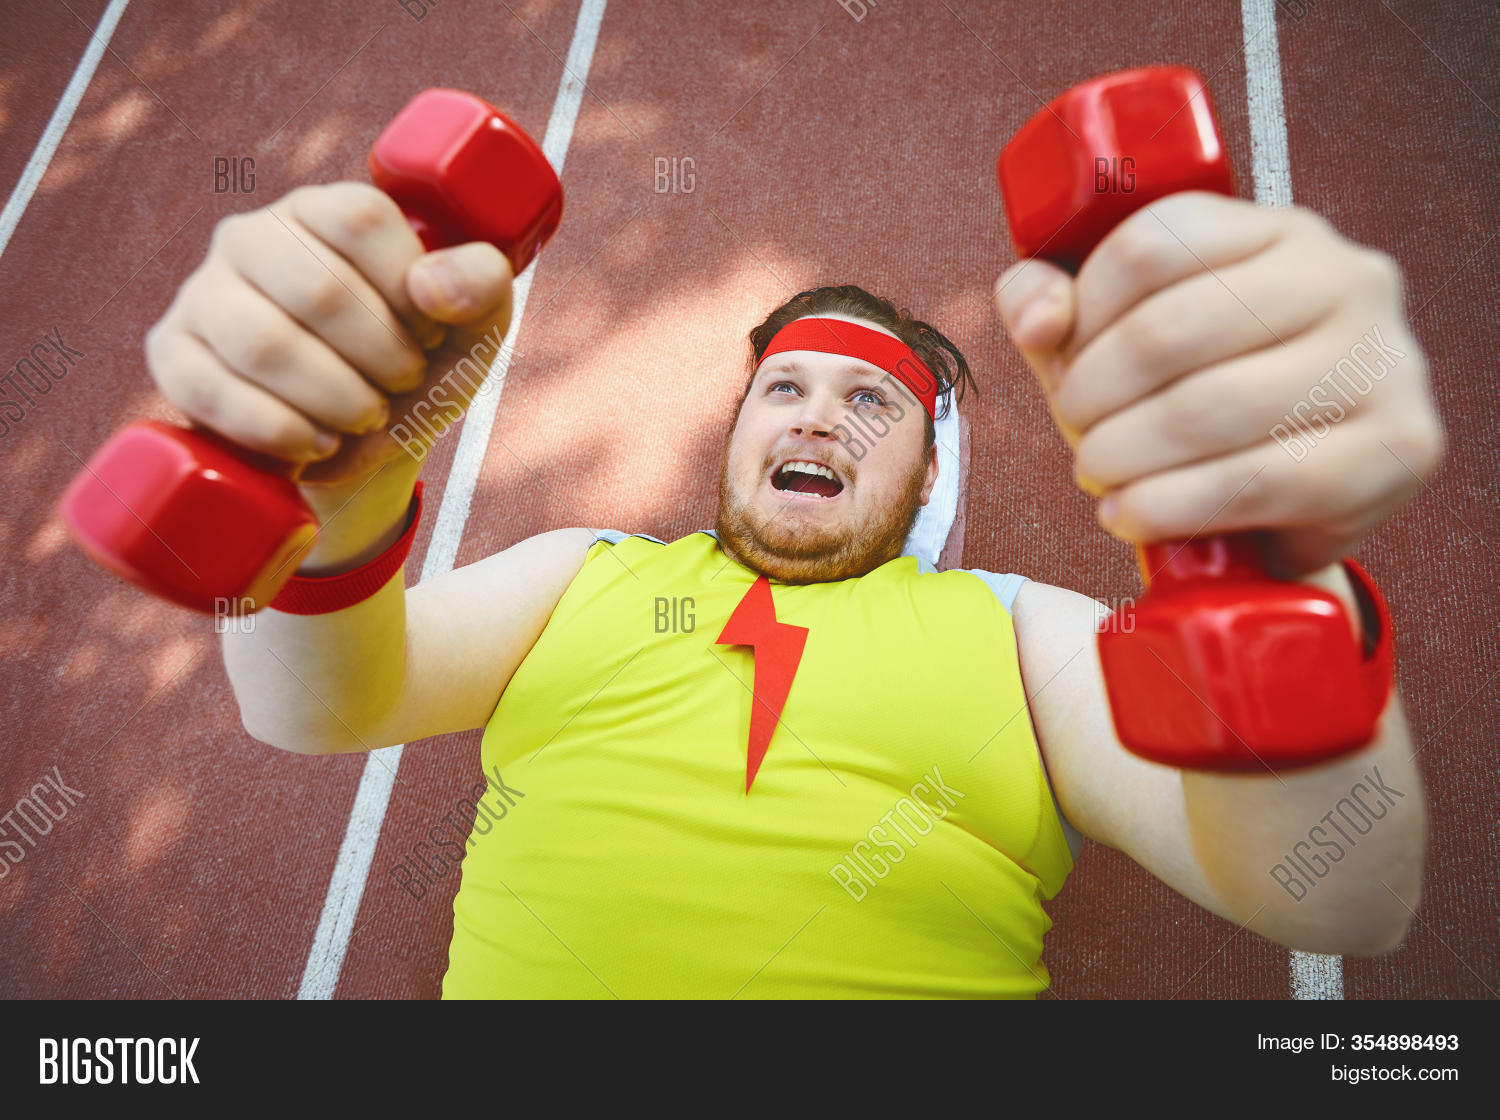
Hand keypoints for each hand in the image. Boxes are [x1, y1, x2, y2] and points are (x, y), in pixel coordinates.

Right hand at [145, 181, 513, 490]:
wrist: (361, 449)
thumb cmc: (417, 370)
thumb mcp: (471, 331)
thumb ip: (481, 288)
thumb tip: (432, 285)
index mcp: (324, 211)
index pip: (360, 218)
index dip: (408, 288)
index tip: (433, 333)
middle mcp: (253, 236)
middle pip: (317, 286)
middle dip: (381, 355)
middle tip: (404, 383)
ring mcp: (204, 294)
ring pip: (262, 342)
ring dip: (335, 397)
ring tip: (366, 416)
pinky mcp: (173, 355)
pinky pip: (210, 390)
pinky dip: (279, 430)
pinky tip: (316, 442)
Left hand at [993, 191, 1445, 576]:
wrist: (1287, 511)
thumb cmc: (1191, 404)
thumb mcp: (1111, 341)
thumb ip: (1049, 302)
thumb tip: (1037, 320)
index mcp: (1276, 231)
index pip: (1149, 244)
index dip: (1081, 314)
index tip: (1065, 365)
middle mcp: (1345, 277)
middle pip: (1168, 330)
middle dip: (1092, 396)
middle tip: (1077, 433)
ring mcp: (1384, 360)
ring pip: (1209, 409)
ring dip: (1122, 456)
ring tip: (1097, 477)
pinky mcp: (1397, 448)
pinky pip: (1255, 481)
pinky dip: (1168, 507)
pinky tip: (1130, 515)